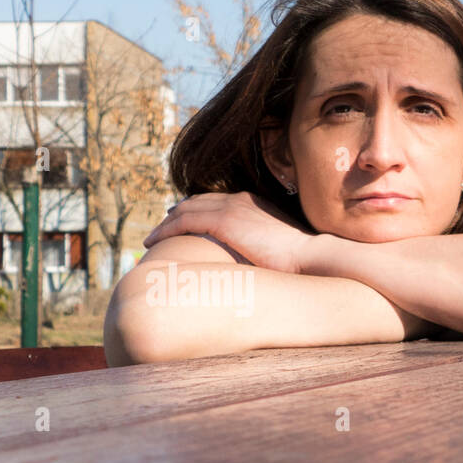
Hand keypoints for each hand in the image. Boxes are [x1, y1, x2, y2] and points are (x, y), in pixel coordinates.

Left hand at [143, 192, 315, 274]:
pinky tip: (154, 242)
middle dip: (175, 215)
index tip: (181, 223)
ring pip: (184, 210)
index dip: (194, 210)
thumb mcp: (279, 247)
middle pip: (195, 202)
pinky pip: (184, 221)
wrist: (310, 255)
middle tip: (160, 231)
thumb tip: (257, 262)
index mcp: (252, 203)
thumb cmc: (302, 260)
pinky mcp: (223, 221)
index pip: (214, 201)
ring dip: (165, 224)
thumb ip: (262, 245)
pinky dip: (166, 230)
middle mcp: (239, 200)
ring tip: (152, 238)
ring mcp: (231, 208)